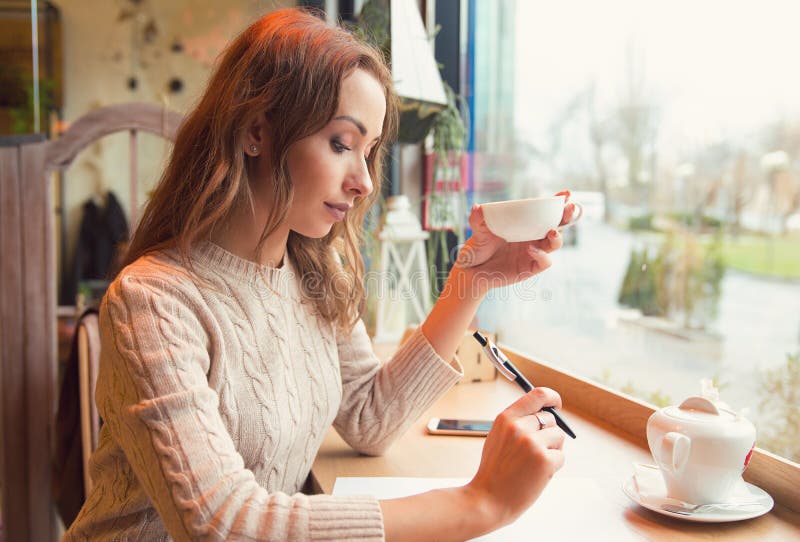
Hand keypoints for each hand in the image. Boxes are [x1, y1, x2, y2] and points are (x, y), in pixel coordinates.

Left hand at [454, 191, 576, 293]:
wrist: (472, 271)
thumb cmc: (478, 248)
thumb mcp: (478, 232)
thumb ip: (478, 220)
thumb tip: (477, 207)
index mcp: (525, 224)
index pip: (545, 212)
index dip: (558, 203)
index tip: (566, 194)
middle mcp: (533, 237)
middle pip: (558, 225)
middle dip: (567, 216)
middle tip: (571, 208)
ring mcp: (534, 252)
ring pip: (555, 243)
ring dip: (557, 237)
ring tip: (553, 232)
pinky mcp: (531, 268)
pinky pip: (544, 262)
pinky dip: (542, 255)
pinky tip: (531, 249)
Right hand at [464, 388, 565, 529]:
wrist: (487, 500)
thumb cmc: (494, 471)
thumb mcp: (498, 437)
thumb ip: (517, 422)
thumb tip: (544, 413)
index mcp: (505, 418)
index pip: (537, 395)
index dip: (551, 397)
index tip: (556, 404)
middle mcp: (518, 427)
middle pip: (551, 419)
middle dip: (548, 433)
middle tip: (535, 451)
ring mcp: (532, 443)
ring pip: (558, 437)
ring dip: (552, 449)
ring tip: (534, 464)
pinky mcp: (544, 460)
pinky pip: (561, 456)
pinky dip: (553, 466)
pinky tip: (536, 474)